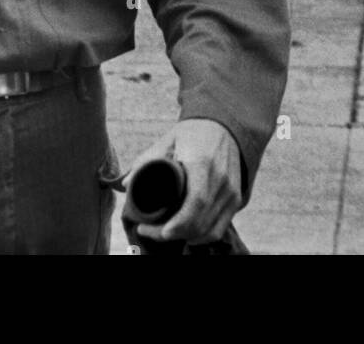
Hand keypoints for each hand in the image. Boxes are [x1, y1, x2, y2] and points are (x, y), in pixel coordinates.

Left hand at [126, 118, 241, 244]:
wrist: (225, 125)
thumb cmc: (193, 132)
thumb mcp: (169, 139)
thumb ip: (147, 160)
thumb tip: (127, 185)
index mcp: (203, 163)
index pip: (196, 202)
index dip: (179, 223)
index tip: (158, 230)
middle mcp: (221, 180)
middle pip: (200, 221)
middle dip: (172, 234)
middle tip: (148, 231)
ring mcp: (231, 191)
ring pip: (210, 229)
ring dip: (185, 237)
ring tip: (162, 233)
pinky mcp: (236, 198)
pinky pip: (220, 227)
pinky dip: (203, 236)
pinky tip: (187, 236)